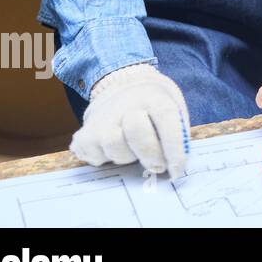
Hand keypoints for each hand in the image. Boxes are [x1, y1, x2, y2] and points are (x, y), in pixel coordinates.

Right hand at [69, 63, 190, 179]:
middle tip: (158, 165)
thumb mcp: (172, 112)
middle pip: (137, 131)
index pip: (166, 118)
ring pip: (115, 146)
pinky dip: (107, 161)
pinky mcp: (84, 135)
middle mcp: (126, 103)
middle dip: (151, 155)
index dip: (174, 148)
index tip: (177, 170)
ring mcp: (102, 118)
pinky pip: (96, 158)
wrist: (121, 91)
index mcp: (153, 96)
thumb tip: (174, 169)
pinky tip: (113, 151)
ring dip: (128, 157)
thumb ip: (175, 137)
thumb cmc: (153, 111)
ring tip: (133, 150)